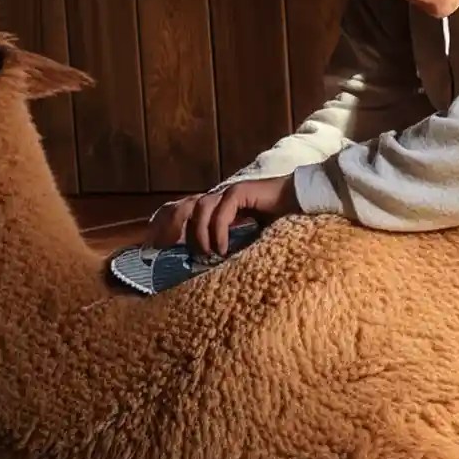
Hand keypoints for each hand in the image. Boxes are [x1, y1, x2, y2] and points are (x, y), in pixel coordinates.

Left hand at [147, 175, 299, 255]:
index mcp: (216, 207)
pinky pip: (222, 211)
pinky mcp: (241, 191)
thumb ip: (229, 245)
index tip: (158, 249)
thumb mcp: (245, 238)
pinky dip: (218, 232)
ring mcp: (229, 192)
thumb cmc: (276, 222)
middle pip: (183, 206)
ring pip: (200, 209)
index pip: (182, 211)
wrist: (300, 203)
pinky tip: (222, 250)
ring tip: (209, 255)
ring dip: (200, 235)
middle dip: (172, 228)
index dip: (167, 226)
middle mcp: (218, 197)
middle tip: (173, 252)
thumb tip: (210, 267)